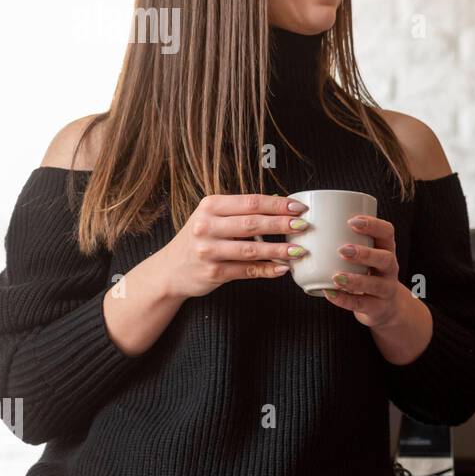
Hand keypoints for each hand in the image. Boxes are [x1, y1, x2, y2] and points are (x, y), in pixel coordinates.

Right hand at [158, 193, 309, 300]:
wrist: (170, 269)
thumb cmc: (199, 239)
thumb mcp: (212, 217)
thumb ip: (240, 211)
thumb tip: (281, 202)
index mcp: (210, 206)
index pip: (251, 202)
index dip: (278, 205)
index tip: (299, 207)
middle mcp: (206, 226)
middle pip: (252, 223)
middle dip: (282, 224)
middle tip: (304, 226)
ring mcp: (208, 251)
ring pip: (251, 249)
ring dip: (279, 250)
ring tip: (300, 250)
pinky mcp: (213, 273)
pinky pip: (247, 271)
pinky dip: (267, 270)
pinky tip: (283, 268)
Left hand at [321, 214, 415, 329]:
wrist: (383, 306)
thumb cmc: (365, 272)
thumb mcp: (363, 255)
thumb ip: (344, 240)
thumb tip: (305, 224)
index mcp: (386, 249)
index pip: (387, 232)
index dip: (373, 225)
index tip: (351, 221)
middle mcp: (390, 268)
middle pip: (385, 258)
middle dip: (365, 253)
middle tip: (342, 250)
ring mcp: (386, 289)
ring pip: (376, 284)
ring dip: (356, 279)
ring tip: (337, 276)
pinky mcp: (377, 308)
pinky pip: (362, 304)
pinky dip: (345, 300)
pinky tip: (330, 293)